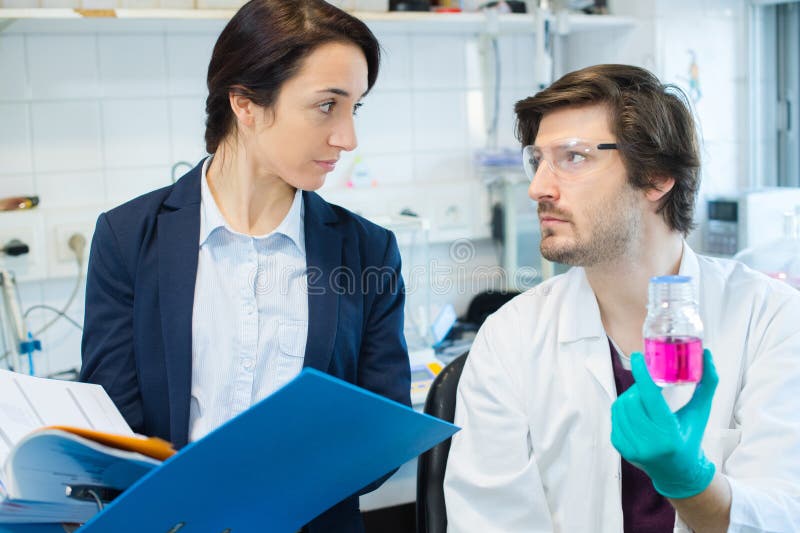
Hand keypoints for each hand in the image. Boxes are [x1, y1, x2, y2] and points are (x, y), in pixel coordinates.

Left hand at [610, 349, 718, 498]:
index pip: (650, 397)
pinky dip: (623, 409)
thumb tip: (708, 354)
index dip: (642, 374)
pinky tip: (636, 410)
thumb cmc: (691, 438)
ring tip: (642, 396)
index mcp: (669, 434)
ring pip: (620, 407)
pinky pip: (615, 418)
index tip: (637, 357)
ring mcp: (632, 448)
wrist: (678, 473)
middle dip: (637, 386)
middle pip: (632, 400)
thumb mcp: (700, 412)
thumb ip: (706, 384)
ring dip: (629, 396)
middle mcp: (649, 443)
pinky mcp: (621, 448)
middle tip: (646, 383)